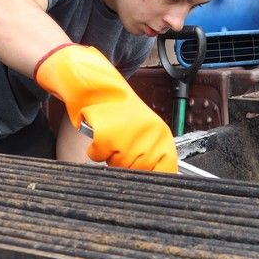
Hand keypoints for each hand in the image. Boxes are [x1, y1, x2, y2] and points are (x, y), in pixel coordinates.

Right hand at [35, 44, 177, 172]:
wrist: (93, 82)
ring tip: (109, 138)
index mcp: (158, 132)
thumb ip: (148, 149)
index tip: (146, 175)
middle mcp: (147, 133)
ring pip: (118, 164)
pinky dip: (95, 150)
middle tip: (120, 150)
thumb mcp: (140, 127)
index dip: (154, 173)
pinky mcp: (107, 133)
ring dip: (110, 157)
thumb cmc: (114, 105)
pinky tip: (97, 136)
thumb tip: (155, 172)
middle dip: (128, 166)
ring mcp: (128, 134)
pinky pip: (99, 155)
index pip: (165, 165)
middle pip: (140, 169)